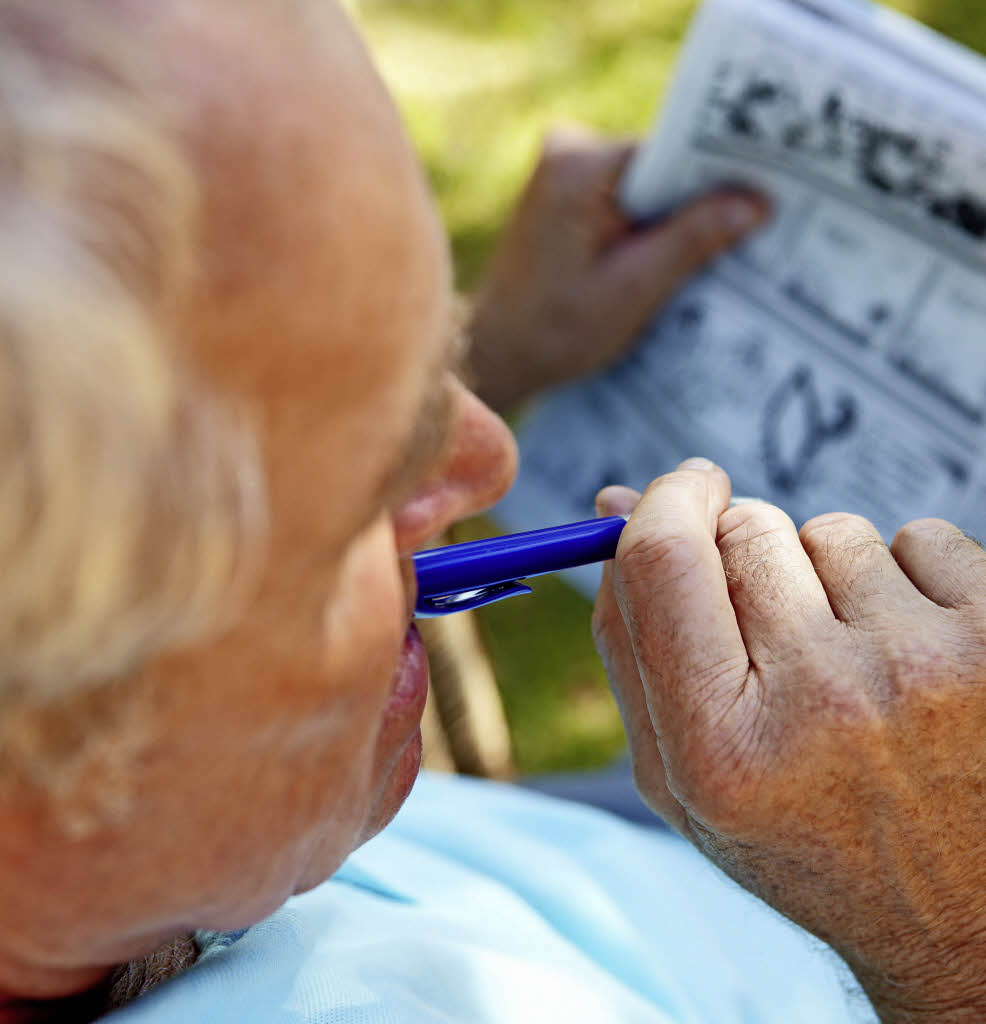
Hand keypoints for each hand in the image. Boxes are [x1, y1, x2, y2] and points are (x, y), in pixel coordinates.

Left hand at [467, 127, 767, 410]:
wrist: (498, 353)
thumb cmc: (555, 330)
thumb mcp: (634, 289)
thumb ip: (693, 240)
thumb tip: (757, 202)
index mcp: (580, 165)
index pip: (675, 150)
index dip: (722, 174)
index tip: (767, 196)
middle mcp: (568, 150)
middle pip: (663, 164)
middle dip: (701, 200)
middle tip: (751, 231)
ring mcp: (564, 168)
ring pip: (649, 183)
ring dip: (676, 217)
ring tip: (708, 255)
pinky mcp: (566, 191)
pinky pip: (628, 196)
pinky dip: (650, 225)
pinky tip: (667, 259)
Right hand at [592, 462, 985, 1021]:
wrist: (961, 912)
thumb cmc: (807, 837)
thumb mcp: (683, 776)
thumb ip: (629, 639)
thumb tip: (617, 506)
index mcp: (721, 749)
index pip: (664, 557)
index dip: (666, 501)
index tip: (687, 491)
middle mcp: (824, 702)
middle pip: (748, 529)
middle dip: (748, 555)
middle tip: (780, 630)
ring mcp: (923, 667)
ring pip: (834, 532)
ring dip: (832, 578)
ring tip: (857, 664)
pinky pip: (921, 538)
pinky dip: (909, 582)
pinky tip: (916, 656)